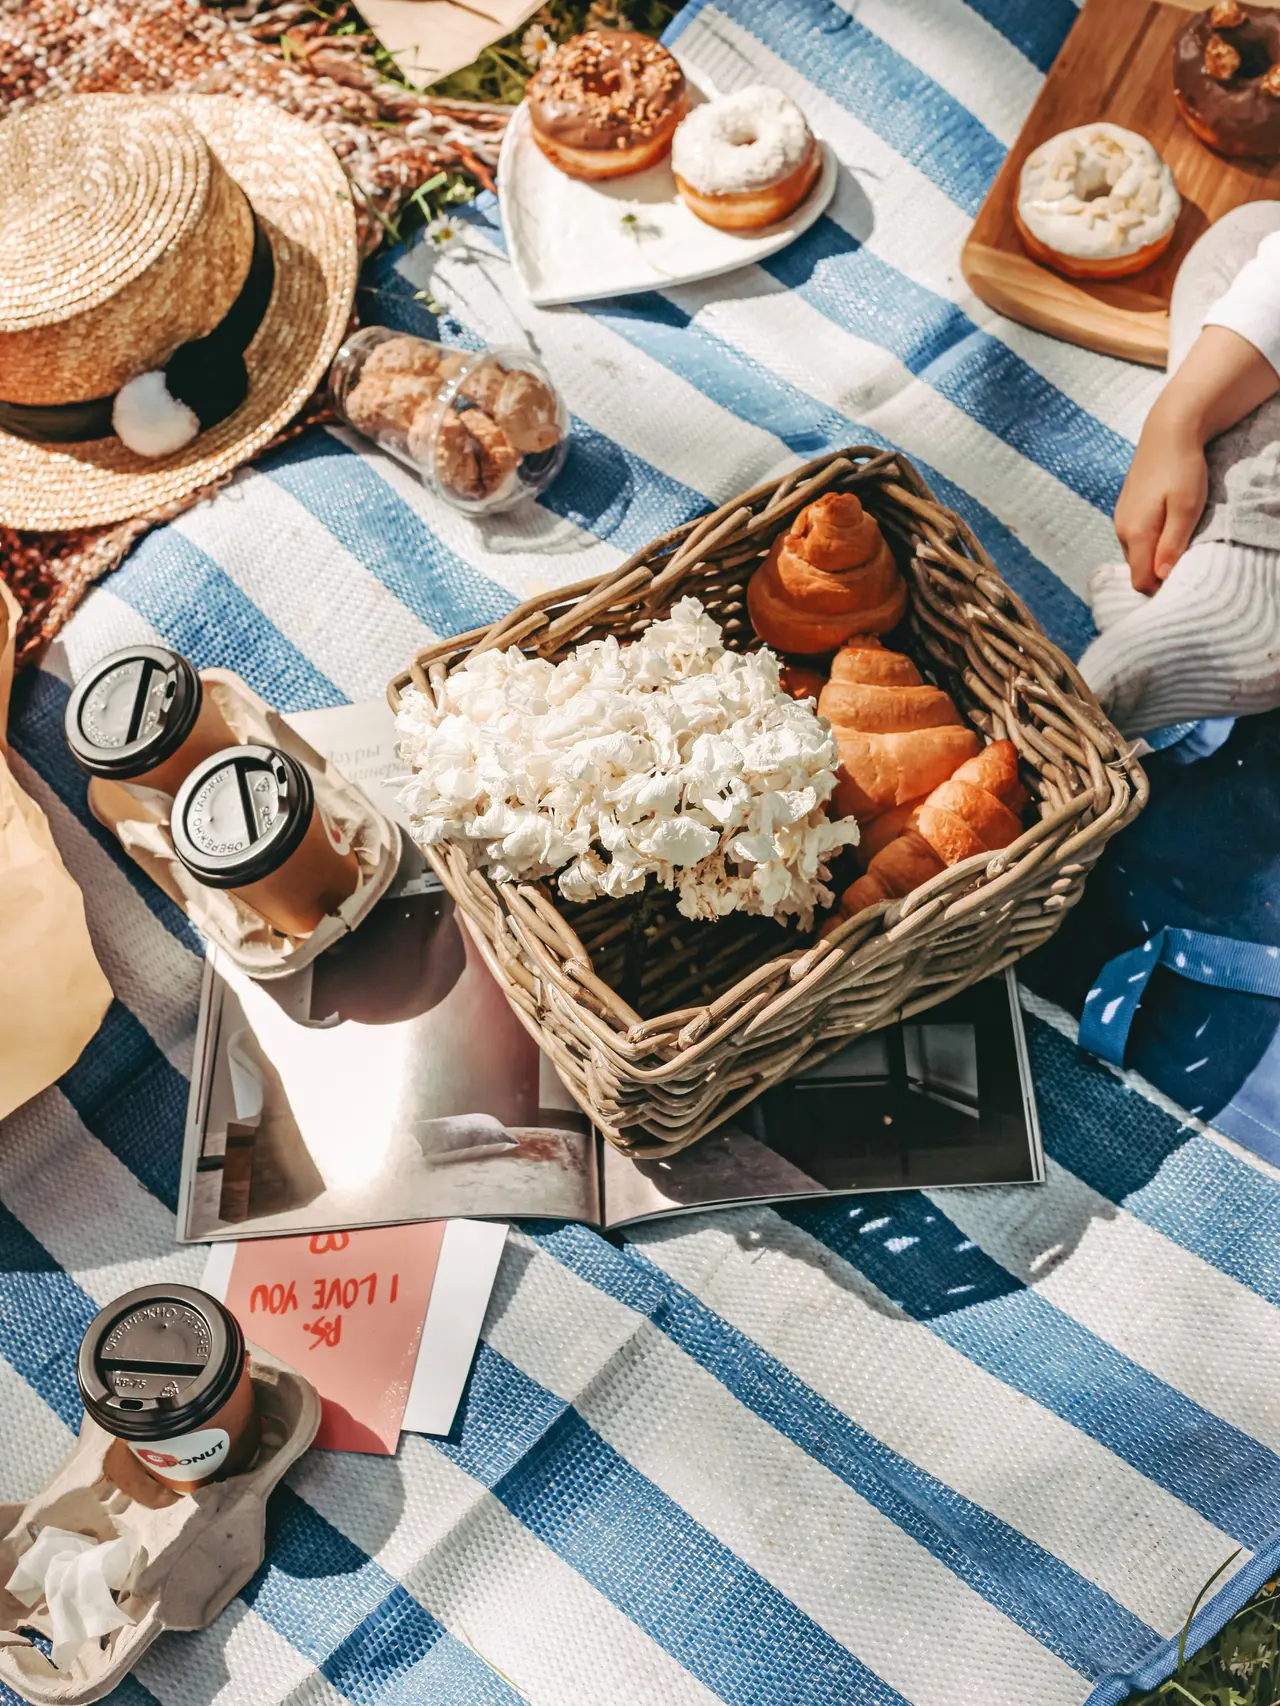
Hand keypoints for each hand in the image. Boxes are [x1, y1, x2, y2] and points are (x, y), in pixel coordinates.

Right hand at [1114, 404, 1207, 594]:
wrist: (1167, 432)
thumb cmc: (1182, 469)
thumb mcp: (1186, 508)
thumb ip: (1172, 544)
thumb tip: (1161, 576)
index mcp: (1135, 533)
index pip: (1140, 580)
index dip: (1159, 588)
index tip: (1181, 581)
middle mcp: (1121, 529)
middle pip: (1136, 569)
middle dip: (1157, 573)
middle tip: (1185, 561)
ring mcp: (1120, 518)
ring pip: (1135, 552)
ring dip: (1153, 556)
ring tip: (1178, 541)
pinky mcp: (1124, 508)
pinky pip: (1134, 537)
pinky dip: (1148, 541)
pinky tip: (1166, 525)